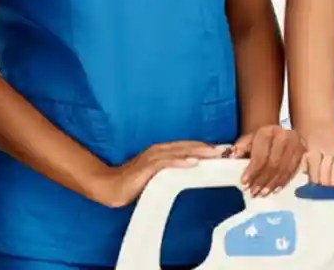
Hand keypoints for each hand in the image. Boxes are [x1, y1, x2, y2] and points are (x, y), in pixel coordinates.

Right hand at [93, 141, 223, 208]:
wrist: (109, 186)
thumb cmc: (132, 182)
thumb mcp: (155, 176)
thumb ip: (169, 172)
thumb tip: (187, 174)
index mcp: (161, 152)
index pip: (186, 147)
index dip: (203, 147)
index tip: (221, 151)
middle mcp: (158, 151)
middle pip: (186, 146)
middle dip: (205, 147)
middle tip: (224, 150)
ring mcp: (152, 158)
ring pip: (179, 152)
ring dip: (197, 152)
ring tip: (213, 153)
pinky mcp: (146, 168)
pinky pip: (166, 163)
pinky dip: (180, 161)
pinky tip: (192, 163)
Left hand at [229, 125, 303, 197]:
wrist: (276, 133)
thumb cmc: (260, 140)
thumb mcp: (247, 141)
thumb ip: (240, 148)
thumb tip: (232, 156)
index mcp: (267, 131)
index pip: (260, 155)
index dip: (252, 171)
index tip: (244, 183)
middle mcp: (283, 135)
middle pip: (273, 164)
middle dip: (262, 180)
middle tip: (253, 192)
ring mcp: (296, 143)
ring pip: (284, 168)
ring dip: (272, 184)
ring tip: (263, 193)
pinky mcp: (303, 150)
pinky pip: (293, 170)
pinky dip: (284, 181)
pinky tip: (275, 189)